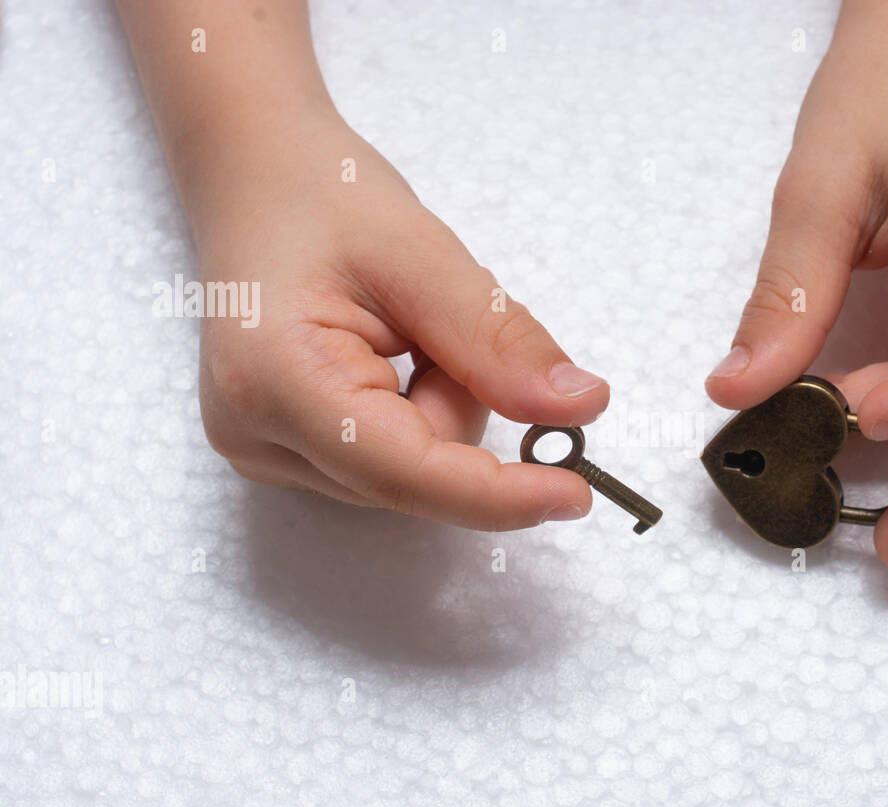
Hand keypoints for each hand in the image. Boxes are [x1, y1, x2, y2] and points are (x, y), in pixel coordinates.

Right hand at [196, 113, 606, 528]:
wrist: (257, 177)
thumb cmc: (324, 196)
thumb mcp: (424, 255)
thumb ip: (498, 343)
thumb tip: (579, 409)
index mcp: (274, 381)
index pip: (404, 472)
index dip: (497, 494)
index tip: (577, 494)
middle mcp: (254, 436)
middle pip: (416, 473)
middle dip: (460, 402)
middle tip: (435, 318)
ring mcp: (262, 450)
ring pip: (414, 471)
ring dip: (441, 403)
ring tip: (400, 325)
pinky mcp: (286, 451)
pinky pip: (395, 459)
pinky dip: (420, 408)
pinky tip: (388, 350)